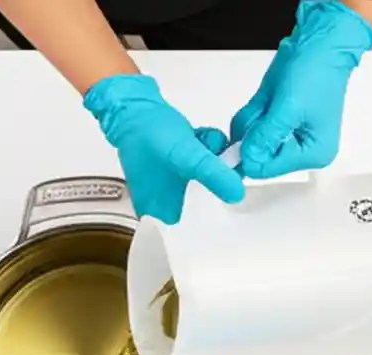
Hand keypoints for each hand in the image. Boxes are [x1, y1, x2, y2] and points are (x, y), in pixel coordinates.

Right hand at [85, 74, 244, 223]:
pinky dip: (207, 151)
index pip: (194, 231)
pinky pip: (202, 166)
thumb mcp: (187, 156)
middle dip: (216, 180)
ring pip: (206, 183)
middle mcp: (164, 205)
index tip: (231, 194)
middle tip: (220, 161)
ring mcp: (173, 185)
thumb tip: (237, 194)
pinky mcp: (179, 167)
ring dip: (213, 161)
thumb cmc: (150, 134)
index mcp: (159, 214)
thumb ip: (213, 175)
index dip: (216, 215)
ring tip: (205, 143)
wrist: (134, 106)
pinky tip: (201, 138)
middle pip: (205, 206)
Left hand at [230, 1, 371, 178]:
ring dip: (250, 122)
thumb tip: (246, 159)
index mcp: (313, 153)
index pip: (269, 169)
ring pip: (250, 142)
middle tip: (264, 110)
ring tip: (268, 102)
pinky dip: (249, 115)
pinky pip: (251, 128)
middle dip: (252, 133)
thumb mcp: (288, 108)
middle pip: (258, 157)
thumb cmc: (315, 73)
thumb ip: (265, 137)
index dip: (250, 154)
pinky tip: (263, 101)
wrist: (318, 43)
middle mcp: (300, 150)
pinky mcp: (275, 122)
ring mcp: (287, 136)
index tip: (244, 134)